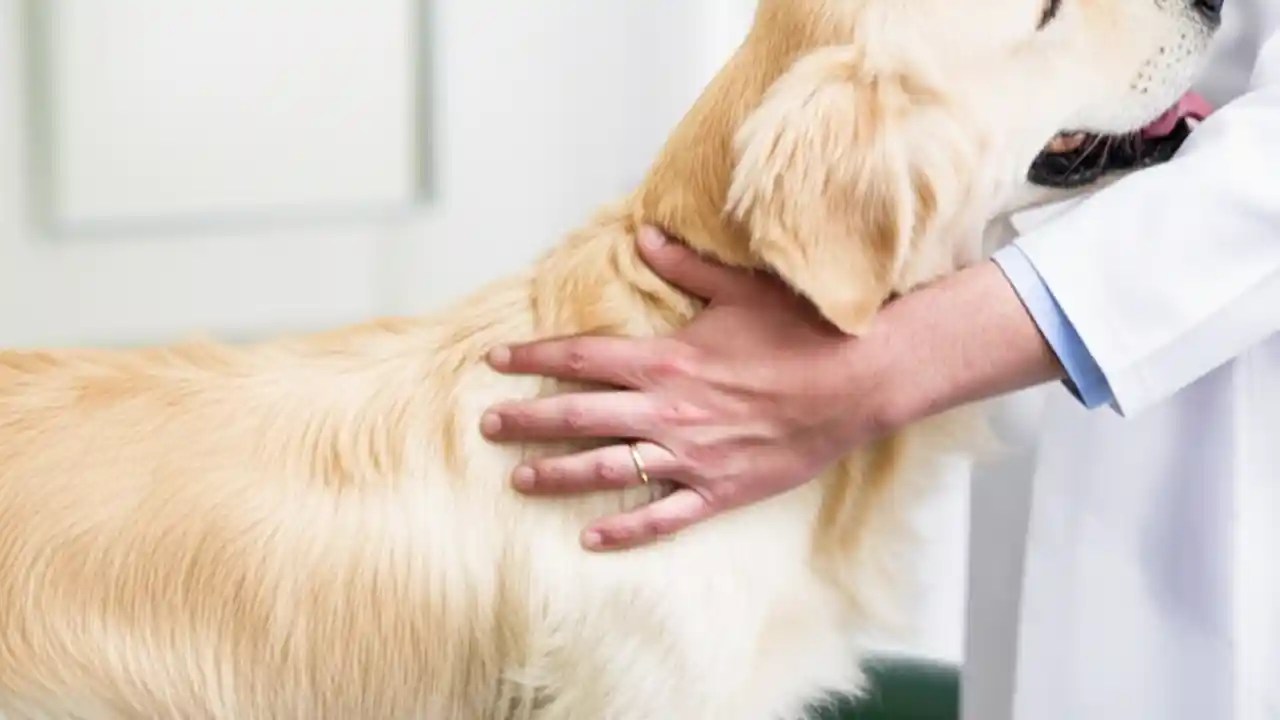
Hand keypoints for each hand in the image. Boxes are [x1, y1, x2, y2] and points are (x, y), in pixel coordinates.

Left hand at [481, 227, 892, 551]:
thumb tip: (644, 232)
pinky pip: (663, 518)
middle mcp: (669, 410)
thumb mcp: (739, 289)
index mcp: (668, 358)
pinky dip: (626, 531)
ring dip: (559, 476)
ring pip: (608, 470)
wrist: (857, 382)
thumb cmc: (799, 331)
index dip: (534, 358)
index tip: (496, 361)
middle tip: (487, 427)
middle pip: (579, 417)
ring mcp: (692, 455)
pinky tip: (591, 539)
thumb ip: (684, 265)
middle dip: (527, 421)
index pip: (582, 357)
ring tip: (520, 480)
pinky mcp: (720, 490)